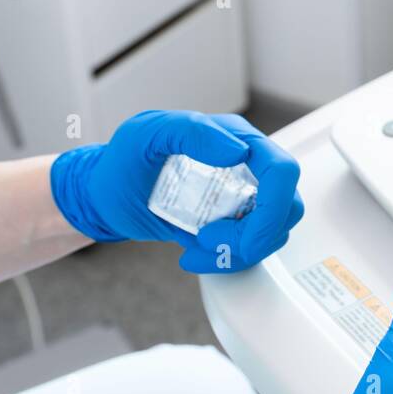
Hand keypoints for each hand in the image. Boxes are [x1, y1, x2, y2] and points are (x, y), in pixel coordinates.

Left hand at [49, 110, 303, 272]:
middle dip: (254, 235)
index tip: (234, 225)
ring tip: (198, 247)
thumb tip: (238, 151)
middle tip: (209, 239)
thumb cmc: (124, 159)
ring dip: (240, 251)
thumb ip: (193, 132)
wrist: (106, 194)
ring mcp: (244, 196)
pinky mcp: (234, 222)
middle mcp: (248, 168)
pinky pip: (252, 248)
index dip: (273, 204)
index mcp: (237, 139)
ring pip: (275, 232)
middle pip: (287, 207)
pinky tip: (196, 255)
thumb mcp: (147, 134)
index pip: (282, 170)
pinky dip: (228, 261)